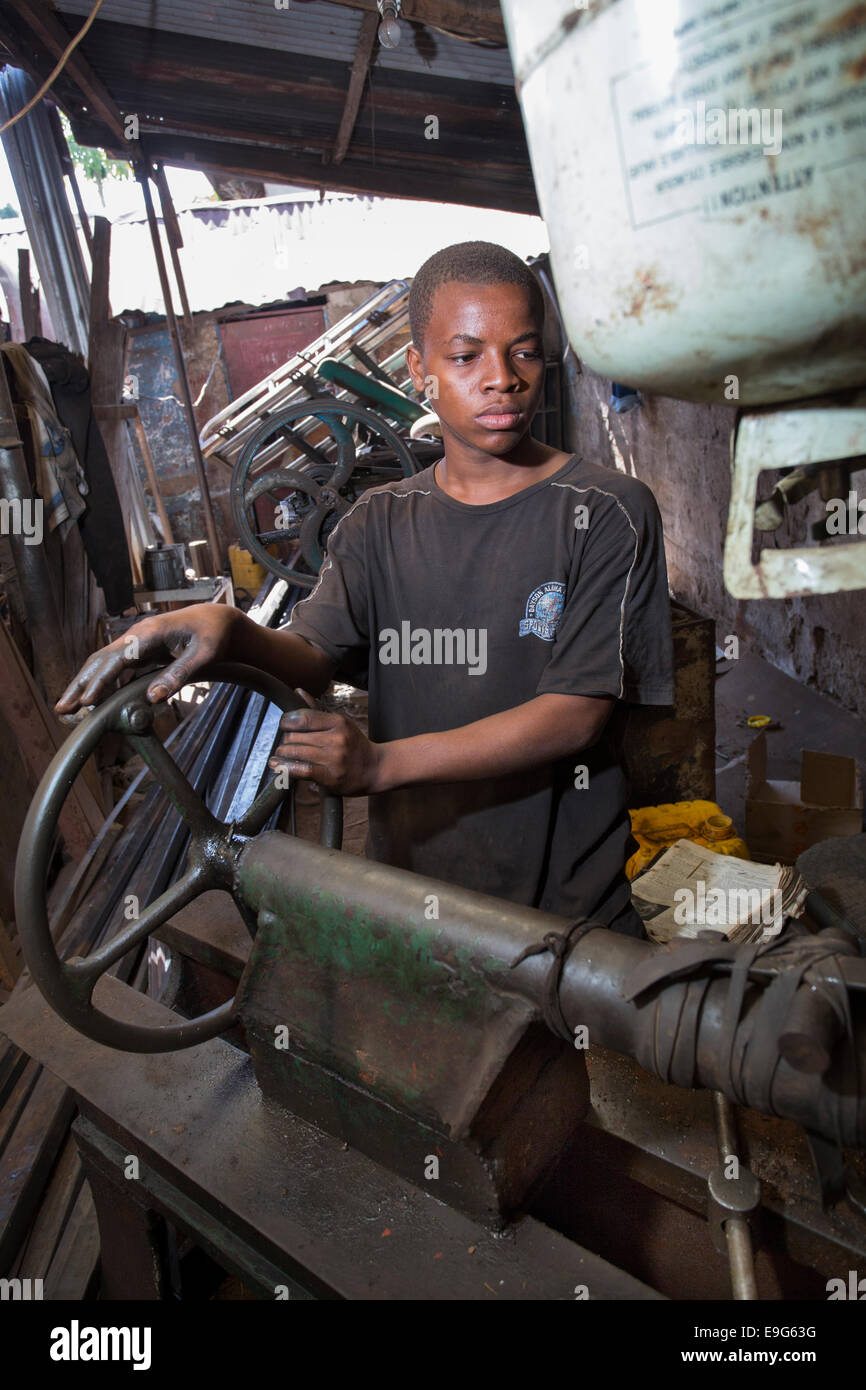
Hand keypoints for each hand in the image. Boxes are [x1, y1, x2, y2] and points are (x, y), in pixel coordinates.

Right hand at [54, 603, 239, 714]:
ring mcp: (135, 644)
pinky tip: (92, 701)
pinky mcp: (139, 653)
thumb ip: (179, 675)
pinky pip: (114, 669)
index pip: (116, 660)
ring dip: (85, 686)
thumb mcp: (203, 656)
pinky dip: (100, 685)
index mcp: (148, 634)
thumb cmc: (213, 636)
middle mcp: (136, 637)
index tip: (87, 702)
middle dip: (80, 685)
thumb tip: (153, 698)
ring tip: (67, 709)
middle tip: (62, 709)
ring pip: (102, 665)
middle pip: (99, 661)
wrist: (219, 621)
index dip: (99, 682)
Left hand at [268, 703, 382, 795]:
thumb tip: (297, 691)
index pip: (304, 717)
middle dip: (286, 740)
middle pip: (296, 736)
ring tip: (280, 755)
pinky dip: (286, 767)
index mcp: (339, 722)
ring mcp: (334, 758)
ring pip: (296, 752)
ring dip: (283, 754)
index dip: (287, 721)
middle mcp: (337, 739)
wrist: (375, 769)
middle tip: (286, 744)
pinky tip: (277, 765)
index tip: (283, 725)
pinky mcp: (331, 777)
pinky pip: (302, 770)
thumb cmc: (354, 745)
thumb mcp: (340, 723)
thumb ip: (316, 709)